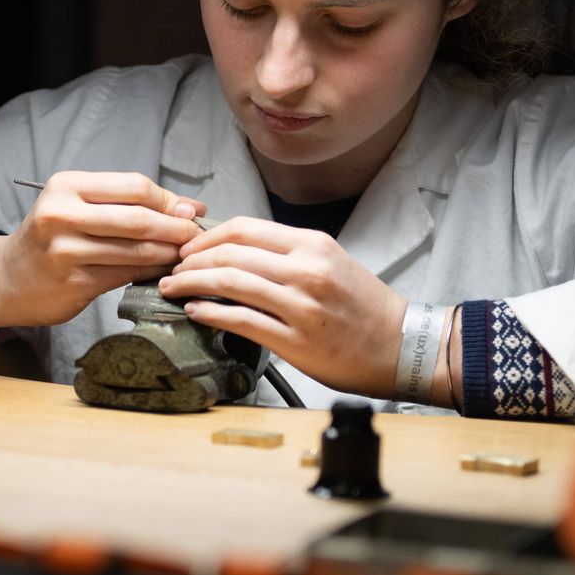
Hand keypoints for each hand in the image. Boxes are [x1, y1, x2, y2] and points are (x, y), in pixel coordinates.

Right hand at [0, 171, 205, 331]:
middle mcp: (61, 215)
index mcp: (66, 186)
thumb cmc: (52, 237)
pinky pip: (125, 275)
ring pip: (135, 250)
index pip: (133, 186)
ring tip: (186, 255)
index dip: (168, 199)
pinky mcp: (73, 282)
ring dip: (168, 254)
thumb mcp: (78, 207)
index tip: (192, 210)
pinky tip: (164, 273)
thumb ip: (128, 203)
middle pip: (137, 219)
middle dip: (176, 228)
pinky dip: (151, 273)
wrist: (6, 279)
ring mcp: (65, 251)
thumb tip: (190, 207)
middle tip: (197, 236)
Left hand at [155, 217, 406, 398]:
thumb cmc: (365, 306)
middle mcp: (305, 270)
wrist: (402, 346)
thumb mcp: (331, 261)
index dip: (207, 237)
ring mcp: (299, 306)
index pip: (244, 228)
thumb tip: (235, 252)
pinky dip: (209, 313)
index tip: (188, 248)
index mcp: (312, 245)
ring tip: (174, 289)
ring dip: (192, 284)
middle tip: (173, 269)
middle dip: (191, 261)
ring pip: (229, 283)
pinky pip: (239, 321)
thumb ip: (286, 253)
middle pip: (230, 253)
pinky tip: (195, 312)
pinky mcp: (294, 342)